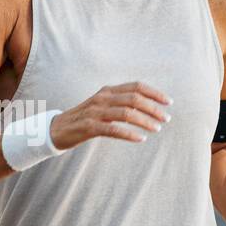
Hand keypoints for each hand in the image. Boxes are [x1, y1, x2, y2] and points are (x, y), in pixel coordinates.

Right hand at [49, 82, 171, 150]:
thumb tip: (146, 106)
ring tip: (157, 128)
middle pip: (134, 99)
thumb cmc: (84, 119)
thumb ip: (120, 102)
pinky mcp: (89, 127)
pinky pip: (114, 130)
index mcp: (107, 90)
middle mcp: (102, 98)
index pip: (136, 86)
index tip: (169, 102)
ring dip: (145, 121)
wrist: (56, 129)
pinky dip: (129, 134)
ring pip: (127, 113)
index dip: (154, 93)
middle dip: (153, 108)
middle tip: (166, 119)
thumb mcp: (102, 105)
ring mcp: (95, 112)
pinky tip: (141, 139)